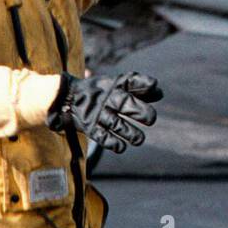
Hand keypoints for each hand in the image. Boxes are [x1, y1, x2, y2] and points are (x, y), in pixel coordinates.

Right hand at [46, 71, 162, 154]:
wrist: (68, 98)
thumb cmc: (102, 92)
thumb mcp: (117, 85)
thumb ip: (138, 88)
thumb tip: (160, 93)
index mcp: (115, 85)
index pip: (131, 80)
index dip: (143, 83)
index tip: (154, 86)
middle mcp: (107, 97)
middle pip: (125, 103)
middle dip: (140, 110)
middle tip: (152, 119)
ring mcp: (98, 112)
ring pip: (116, 123)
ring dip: (129, 132)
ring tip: (140, 140)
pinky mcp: (90, 127)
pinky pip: (101, 136)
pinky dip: (112, 142)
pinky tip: (122, 147)